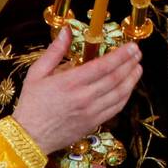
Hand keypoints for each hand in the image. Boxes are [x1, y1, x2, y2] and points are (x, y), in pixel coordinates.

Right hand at [12, 27, 142, 155]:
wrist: (29, 136)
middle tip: (138, 53)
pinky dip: (125, 96)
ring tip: (138, 67)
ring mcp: (91, 112)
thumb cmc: (32, 103)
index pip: (103, 66)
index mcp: (70, 82)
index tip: (132, 46)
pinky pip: (115, 108)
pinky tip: (129, 87)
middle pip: (115, 78)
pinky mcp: (94, 123)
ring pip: (119, 94)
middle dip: (130, 63)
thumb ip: (55, 51)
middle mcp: (84, 97)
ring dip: (132, 79)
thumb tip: (66, 30)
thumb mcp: (37, 73)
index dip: (121, 55)